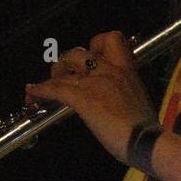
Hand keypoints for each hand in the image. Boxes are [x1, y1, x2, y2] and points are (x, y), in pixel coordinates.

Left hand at [24, 30, 156, 164]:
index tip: (91, 57)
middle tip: (64, 76)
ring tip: (45, 86)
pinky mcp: (84, 99)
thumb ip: (123, 94)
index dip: (96, 45)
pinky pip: (56, 89)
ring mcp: (95, 83)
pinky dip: (41, 90)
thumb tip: (114, 101)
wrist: (147, 142)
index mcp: (127, 70)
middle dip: (67, 62)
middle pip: (79, 52)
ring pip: (65, 67)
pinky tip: (33, 94)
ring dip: (52, 76)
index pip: (112, 39)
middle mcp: (110, 70)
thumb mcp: (138, 102)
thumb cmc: (146, 128)